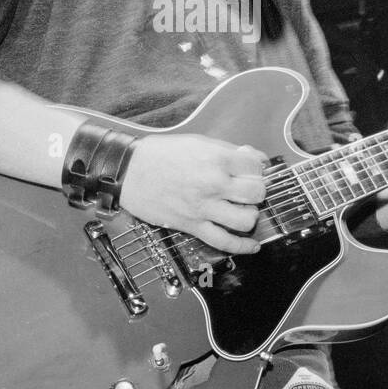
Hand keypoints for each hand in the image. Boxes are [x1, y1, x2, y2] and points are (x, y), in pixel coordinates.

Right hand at [120, 134, 267, 253]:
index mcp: (215, 159)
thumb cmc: (159, 154)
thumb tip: (253, 158)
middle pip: (256, 193)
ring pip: (245, 219)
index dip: (257, 168)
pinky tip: (252, 245)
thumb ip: (227, 151)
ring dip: (251, 215)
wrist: (129, 171)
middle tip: (249, 190)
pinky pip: (223, 242)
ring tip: (244, 209)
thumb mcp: (197, 142)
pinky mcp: (192, 226)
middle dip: (257, 191)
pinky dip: (242, 247)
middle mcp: (213, 184)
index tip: (252, 171)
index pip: (255, 167)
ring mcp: (203, 207)